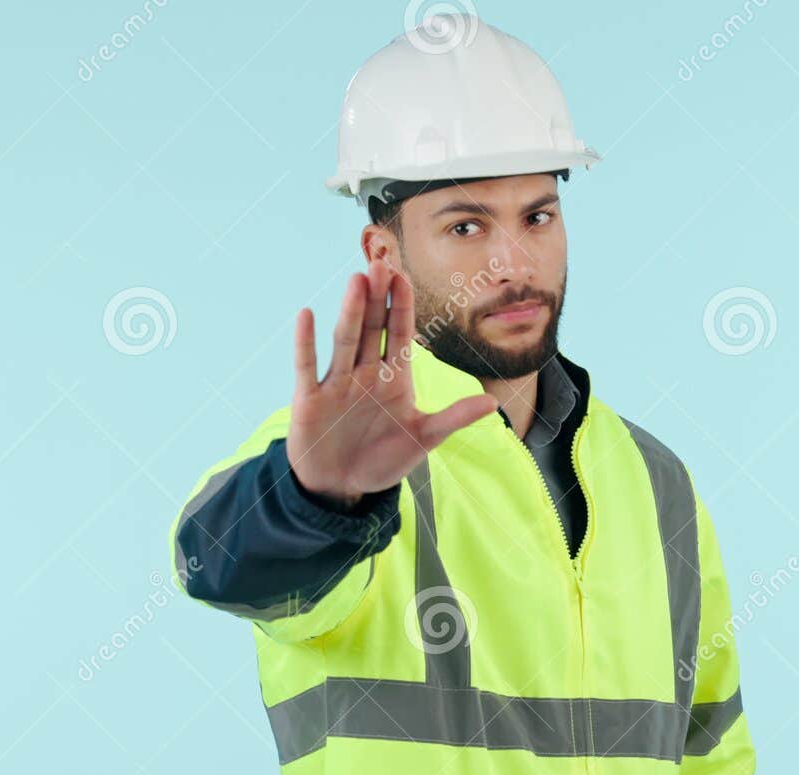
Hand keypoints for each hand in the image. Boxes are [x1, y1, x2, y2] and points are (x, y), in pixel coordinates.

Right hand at [286, 259, 497, 505]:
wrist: (342, 487)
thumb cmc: (382, 460)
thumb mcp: (422, 438)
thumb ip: (454, 418)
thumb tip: (493, 404)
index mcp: (393, 377)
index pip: (400, 334)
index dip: (402, 306)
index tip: (405, 276)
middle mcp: (364, 372)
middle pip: (372, 328)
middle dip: (377, 297)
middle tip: (381, 263)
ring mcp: (337, 383)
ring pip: (345, 340)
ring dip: (351, 311)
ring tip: (357, 280)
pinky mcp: (310, 398)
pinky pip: (307, 366)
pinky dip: (306, 342)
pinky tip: (306, 315)